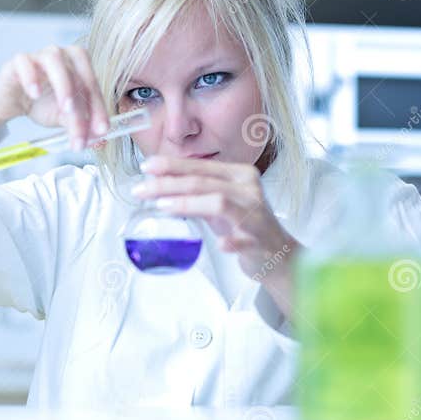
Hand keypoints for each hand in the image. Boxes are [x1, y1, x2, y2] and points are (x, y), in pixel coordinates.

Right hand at [0, 44, 109, 150]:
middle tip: (83, 127)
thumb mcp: (65, 117)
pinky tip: (34, 94)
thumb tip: (98, 138)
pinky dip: (31, 77)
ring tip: (65, 109)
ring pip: (55, 61)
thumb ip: (82, 124)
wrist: (13, 101)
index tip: (102, 130)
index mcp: (78, 67)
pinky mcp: (18, 61)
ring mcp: (39, 56)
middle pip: (77, 74)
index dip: (99, 108)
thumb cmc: (42, 103)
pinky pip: (24, 62)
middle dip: (83, 103)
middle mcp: (62, 56)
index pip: (92, 84)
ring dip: (63, 85)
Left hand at [133, 155, 300, 283]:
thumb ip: (195, 194)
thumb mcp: (219, 204)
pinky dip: (232, 241)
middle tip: (141, 189)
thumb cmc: (245, 225)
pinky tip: (220, 244)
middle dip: (168, 184)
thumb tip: (159, 185)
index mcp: (240, 176)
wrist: (279, 254)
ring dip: (189, 204)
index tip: (146, 166)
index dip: (171, 165)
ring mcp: (256, 216)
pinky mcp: (260, 241)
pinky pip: (245, 240)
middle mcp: (249, 190)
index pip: (200, 167)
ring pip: (220, 203)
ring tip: (162, 206)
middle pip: (203, 182)